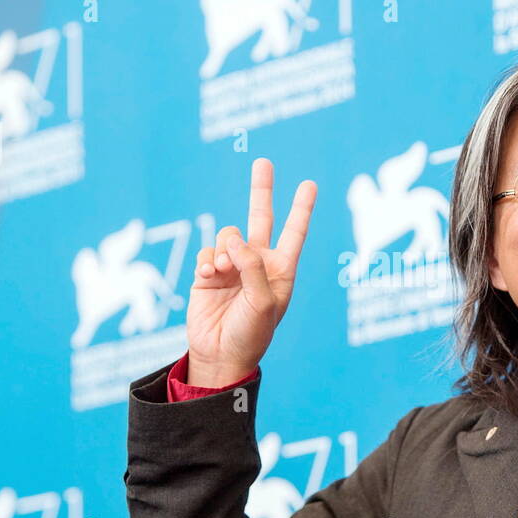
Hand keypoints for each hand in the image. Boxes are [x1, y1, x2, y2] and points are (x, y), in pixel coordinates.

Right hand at [185, 157, 316, 387]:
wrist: (220, 355)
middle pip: (261, 218)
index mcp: (281, 270)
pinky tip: (209, 277)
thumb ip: (253, 267)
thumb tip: (235, 241)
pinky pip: (207, 251)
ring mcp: (233, 266)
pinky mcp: (209, 273)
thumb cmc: (251, 334)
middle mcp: (258, 263)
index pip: (294, 233)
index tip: (309, 185)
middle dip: (261, 191)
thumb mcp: (263, 302)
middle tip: (263, 163)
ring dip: (225, 249)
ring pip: (228, 235)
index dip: (302, 208)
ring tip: (223, 272)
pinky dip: (207, 261)